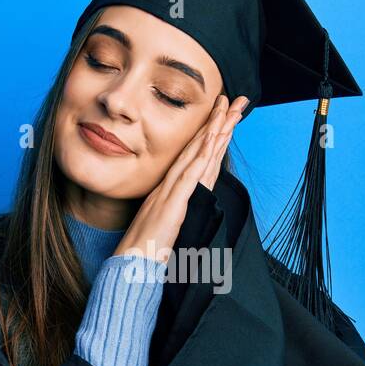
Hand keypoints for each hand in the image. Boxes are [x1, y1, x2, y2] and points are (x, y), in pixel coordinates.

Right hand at [113, 94, 247, 264]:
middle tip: (234, 101)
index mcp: (170, 189)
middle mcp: (171, 185)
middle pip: (199, 148)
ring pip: (197, 155)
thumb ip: (175, 211)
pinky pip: (189, 175)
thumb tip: (185, 205)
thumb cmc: (145, 250)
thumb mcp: (165, 225)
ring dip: (215, 131)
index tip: (224, 116)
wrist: (130, 264)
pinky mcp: (173, 204)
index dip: (210, 135)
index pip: (195, 157)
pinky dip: (201, 156)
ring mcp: (171, 192)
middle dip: (218, 123)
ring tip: (230, 110)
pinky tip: (212, 141)